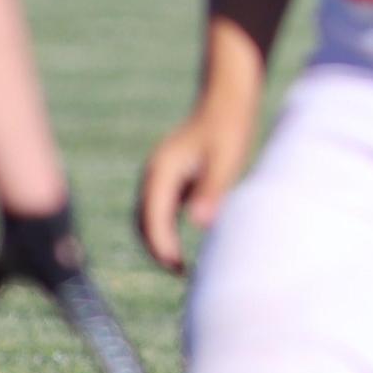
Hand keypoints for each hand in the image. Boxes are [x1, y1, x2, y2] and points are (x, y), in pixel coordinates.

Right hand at [0, 200, 152, 372]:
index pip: (98, 335)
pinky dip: (87, 322)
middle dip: (119, 371)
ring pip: (95, 324)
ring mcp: (72, 280)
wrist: (27, 196)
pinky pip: (75, 299)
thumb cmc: (18, 228)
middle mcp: (78, 291)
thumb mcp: (4, 266)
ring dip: (109, 354)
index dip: (114, 362)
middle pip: (102, 337)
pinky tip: (96, 332)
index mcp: (73, 296)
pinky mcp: (63, 267)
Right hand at [135, 102, 251, 274]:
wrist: (227, 99)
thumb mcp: (227, 160)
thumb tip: (198, 223)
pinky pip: (157, 210)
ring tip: (178, 266)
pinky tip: (179, 245)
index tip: (178, 268)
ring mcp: (159, 175)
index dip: (162, 246)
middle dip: (156, 249)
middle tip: (179, 273)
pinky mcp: (169, 177)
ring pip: (147, 217)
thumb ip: (212, 190)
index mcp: (163, 170)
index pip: (152, 217)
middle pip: (143, 221)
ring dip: (157, 242)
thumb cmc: (230, 128)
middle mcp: (154, 173)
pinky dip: (162, 230)